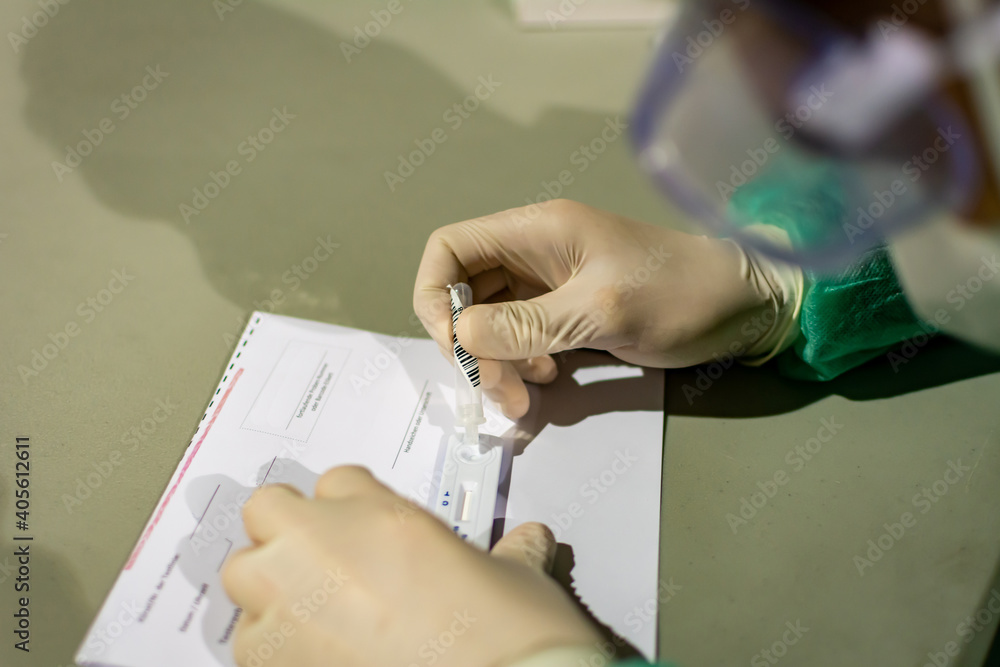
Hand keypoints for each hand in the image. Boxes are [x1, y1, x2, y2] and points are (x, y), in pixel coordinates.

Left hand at [221, 466, 600, 666]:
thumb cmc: (509, 638)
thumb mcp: (520, 581)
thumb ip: (513, 553)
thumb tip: (530, 540)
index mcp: (383, 517)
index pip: (338, 481)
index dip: (351, 509)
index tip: (368, 537)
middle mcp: (325, 548)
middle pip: (270, 508)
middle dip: (289, 534)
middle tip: (325, 568)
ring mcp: (291, 604)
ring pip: (243, 572)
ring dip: (269, 590)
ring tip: (310, 618)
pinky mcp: (272, 662)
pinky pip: (247, 642)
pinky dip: (272, 650)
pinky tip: (312, 661)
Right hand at [414, 199, 789, 418]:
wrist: (745, 305)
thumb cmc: (680, 295)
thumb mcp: (602, 312)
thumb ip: (527, 325)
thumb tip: (460, 335)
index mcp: (536, 231)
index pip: (450, 248)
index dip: (435, 295)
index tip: (454, 345)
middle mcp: (533, 253)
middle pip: (465, 292)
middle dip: (469, 343)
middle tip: (498, 389)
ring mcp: (549, 284)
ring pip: (490, 321)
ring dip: (495, 361)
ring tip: (524, 396)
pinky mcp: (567, 311)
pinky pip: (521, 337)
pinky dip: (520, 363)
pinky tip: (546, 380)